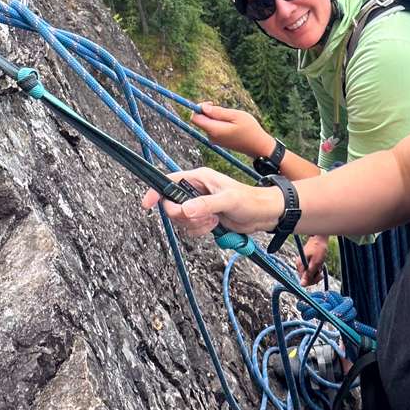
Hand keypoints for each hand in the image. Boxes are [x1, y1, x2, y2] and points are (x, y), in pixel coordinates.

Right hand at [140, 167, 285, 237]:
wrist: (263, 214)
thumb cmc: (249, 200)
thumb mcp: (228, 200)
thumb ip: (205, 205)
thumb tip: (185, 210)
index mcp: (198, 178)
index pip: (169, 182)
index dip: (156, 192)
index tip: (147, 204)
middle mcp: (195, 190)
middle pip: (172, 205)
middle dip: (183, 216)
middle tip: (201, 217)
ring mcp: (198, 205)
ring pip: (180, 219)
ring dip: (193, 225)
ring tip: (213, 221)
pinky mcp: (203, 218)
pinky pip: (190, 228)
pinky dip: (198, 231)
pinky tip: (214, 227)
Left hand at [191, 102, 272, 158]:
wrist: (257, 145)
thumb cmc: (249, 129)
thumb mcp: (236, 116)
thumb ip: (218, 112)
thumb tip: (202, 107)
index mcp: (214, 130)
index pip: (195, 118)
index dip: (198, 108)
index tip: (212, 103)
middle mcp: (211, 136)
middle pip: (201, 120)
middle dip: (209, 111)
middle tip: (225, 110)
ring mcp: (214, 140)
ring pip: (208, 123)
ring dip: (216, 117)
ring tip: (231, 118)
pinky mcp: (218, 140)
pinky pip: (213, 128)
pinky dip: (219, 122)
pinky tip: (232, 124)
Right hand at [297, 234, 328, 283]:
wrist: (320, 238)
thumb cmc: (319, 248)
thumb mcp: (316, 263)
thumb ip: (309, 274)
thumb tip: (302, 285)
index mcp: (300, 265)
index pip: (303, 280)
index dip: (312, 280)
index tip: (319, 276)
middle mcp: (299, 265)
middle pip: (306, 278)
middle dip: (315, 277)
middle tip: (321, 272)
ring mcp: (303, 264)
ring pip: (309, 275)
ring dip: (316, 273)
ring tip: (320, 266)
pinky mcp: (306, 263)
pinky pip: (310, 270)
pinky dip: (316, 269)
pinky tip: (319, 265)